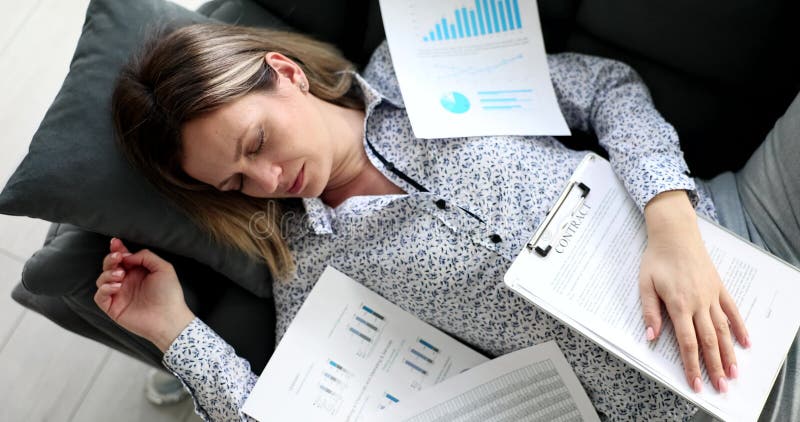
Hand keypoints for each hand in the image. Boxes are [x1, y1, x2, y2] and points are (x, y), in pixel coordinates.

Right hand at [94, 237, 194, 351]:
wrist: (169, 318)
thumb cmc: (169, 294)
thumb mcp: (163, 268)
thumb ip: (146, 256)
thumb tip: (128, 256)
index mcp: (138, 272)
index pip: (123, 258)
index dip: (117, 249)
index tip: (115, 242)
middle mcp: (127, 282)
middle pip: (109, 266)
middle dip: (110, 259)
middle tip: (118, 258)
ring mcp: (119, 295)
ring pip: (102, 279)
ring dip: (108, 274)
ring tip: (121, 275)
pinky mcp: (113, 307)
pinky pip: (99, 296)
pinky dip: (104, 288)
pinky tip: (116, 286)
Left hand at [640, 191, 748, 393]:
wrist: (675, 234)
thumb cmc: (656, 258)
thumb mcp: (645, 284)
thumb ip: (650, 311)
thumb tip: (651, 336)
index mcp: (679, 305)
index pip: (688, 342)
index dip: (692, 365)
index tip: (696, 383)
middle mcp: (699, 303)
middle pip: (709, 341)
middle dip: (714, 367)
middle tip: (721, 388)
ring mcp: (711, 296)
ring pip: (723, 330)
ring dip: (729, 354)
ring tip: (734, 374)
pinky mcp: (719, 288)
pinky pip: (732, 311)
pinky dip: (740, 328)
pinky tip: (745, 343)